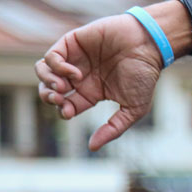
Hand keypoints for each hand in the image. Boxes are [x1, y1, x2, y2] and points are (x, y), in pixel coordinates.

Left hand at [35, 14, 161, 149]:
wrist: (148, 45)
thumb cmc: (145, 75)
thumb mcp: (134, 109)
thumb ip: (114, 128)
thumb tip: (93, 148)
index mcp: (92, 92)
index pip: (65, 105)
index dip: (62, 110)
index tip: (70, 111)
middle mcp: (80, 76)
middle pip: (49, 90)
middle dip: (48, 97)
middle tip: (60, 98)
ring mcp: (75, 59)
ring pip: (43, 72)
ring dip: (47, 82)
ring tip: (62, 86)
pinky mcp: (72, 43)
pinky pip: (51, 56)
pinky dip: (56, 66)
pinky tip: (73, 72)